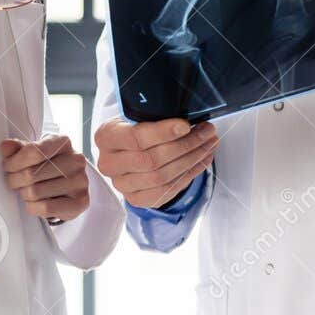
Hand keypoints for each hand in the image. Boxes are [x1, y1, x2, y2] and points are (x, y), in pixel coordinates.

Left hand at [0, 135, 90, 222]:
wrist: (68, 186)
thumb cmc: (48, 166)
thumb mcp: (33, 153)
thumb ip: (17, 149)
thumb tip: (5, 146)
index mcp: (63, 142)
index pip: (34, 151)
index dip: (14, 162)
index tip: (7, 167)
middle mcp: (76, 160)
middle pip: (31, 174)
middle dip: (15, 180)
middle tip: (13, 182)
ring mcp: (81, 182)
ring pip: (36, 192)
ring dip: (24, 194)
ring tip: (26, 191)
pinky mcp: (81, 202)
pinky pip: (46, 208)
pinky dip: (33, 207)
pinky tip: (34, 202)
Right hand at [94, 117, 217, 209]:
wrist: (126, 149)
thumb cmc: (133, 128)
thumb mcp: (136, 115)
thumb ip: (155, 116)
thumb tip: (190, 121)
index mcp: (105, 137)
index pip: (135, 137)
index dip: (163, 133)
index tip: (186, 125)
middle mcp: (108, 164)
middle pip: (151, 160)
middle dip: (186, 145)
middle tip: (207, 132)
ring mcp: (122, 185)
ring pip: (162, 177)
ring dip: (192, 160)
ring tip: (209, 144)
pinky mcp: (137, 199)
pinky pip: (168, 191)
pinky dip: (190, 174)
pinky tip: (202, 159)